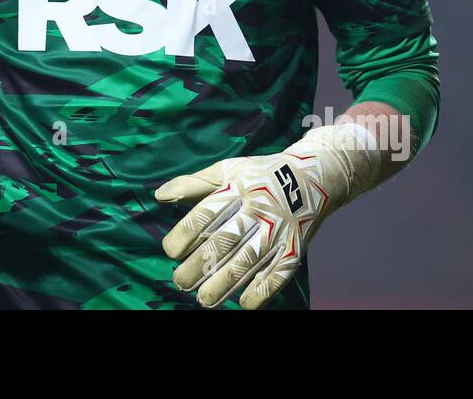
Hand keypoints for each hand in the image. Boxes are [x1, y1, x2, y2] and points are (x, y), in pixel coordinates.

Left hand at [153, 122, 380, 308]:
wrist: (313, 177)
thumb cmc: (259, 175)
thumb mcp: (228, 169)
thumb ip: (194, 183)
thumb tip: (159, 196)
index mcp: (237, 187)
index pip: (208, 212)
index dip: (186, 232)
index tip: (169, 250)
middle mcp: (258, 208)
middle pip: (226, 239)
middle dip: (201, 264)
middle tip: (180, 282)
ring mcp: (278, 229)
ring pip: (250, 259)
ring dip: (226, 282)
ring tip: (204, 300)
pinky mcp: (295, 247)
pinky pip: (279, 272)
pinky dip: (263, 289)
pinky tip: (245, 302)